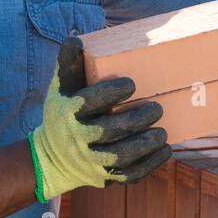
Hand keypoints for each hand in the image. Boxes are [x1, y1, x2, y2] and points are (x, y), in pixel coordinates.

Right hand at [27, 37, 171, 200]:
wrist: (52, 158)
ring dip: (145, 144)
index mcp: (66, 112)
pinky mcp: (103, 178)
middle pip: (108, 131)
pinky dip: (150, 164)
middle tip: (157, 107)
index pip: (88, 102)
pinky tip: (164, 149)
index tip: (131, 84)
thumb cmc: (65, 112)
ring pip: (120, 157)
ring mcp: (89, 162)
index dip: (111, 92)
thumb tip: (77, 39)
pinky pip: (129, 176)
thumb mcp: (60, 88)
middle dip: (136, 119)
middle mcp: (76, 139)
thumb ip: (68, 63)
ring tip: (162, 131)